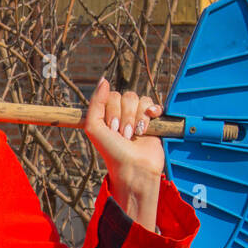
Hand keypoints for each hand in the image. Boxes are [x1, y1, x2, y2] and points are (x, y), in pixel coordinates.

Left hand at [83, 77, 164, 229]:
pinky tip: (150, 121)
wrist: (134, 167)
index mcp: (106, 114)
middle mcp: (121, 113)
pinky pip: (153, 105)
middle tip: (124, 135)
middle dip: (126, 117)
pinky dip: (152, 112)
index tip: (112, 130)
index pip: (112, 95)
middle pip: (127, 96)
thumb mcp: (93, 127)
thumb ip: (95, 102)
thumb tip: (104, 80)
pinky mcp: (152, 121)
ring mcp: (137, 116)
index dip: (113, 111)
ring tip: (135, 135)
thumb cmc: (111, 151)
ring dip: (137, 119)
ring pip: (141, 100)